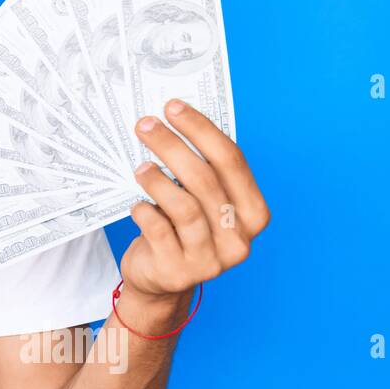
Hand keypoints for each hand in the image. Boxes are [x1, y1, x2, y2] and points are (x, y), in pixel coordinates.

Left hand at [121, 99, 269, 301]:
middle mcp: (239, 238)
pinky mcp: (179, 272)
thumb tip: (170, 121)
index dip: (201, 129)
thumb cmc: (179, 230)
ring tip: (140, 167)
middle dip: (172, 145)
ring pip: (184, 206)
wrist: (160, 281)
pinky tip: (136, 205)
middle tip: (145, 125)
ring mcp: (211, 260)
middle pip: (205, 179)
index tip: (173, 107)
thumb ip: (199, 172)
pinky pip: (159, 230)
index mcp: (253, 213)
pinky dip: (144, 211)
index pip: (231, 161)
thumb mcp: (199, 202)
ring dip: (157, 180)